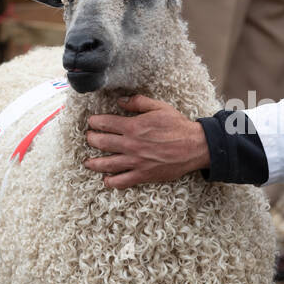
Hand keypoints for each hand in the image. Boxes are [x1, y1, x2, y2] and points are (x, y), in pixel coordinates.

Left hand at [83, 95, 209, 188]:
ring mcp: (135, 161)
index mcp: (133, 126)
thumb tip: (121, 101)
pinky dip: (111, 182)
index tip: (91, 122)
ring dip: (93, 163)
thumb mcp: (159, 107)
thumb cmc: (178, 126)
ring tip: (88, 162)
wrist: (194, 146)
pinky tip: (107, 180)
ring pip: (106, 164)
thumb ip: (138, 102)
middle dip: (91, 140)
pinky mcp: (143, 175)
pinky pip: (122, 181)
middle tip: (89, 138)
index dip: (94, 122)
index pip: (104, 123)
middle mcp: (131, 145)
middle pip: (101, 143)